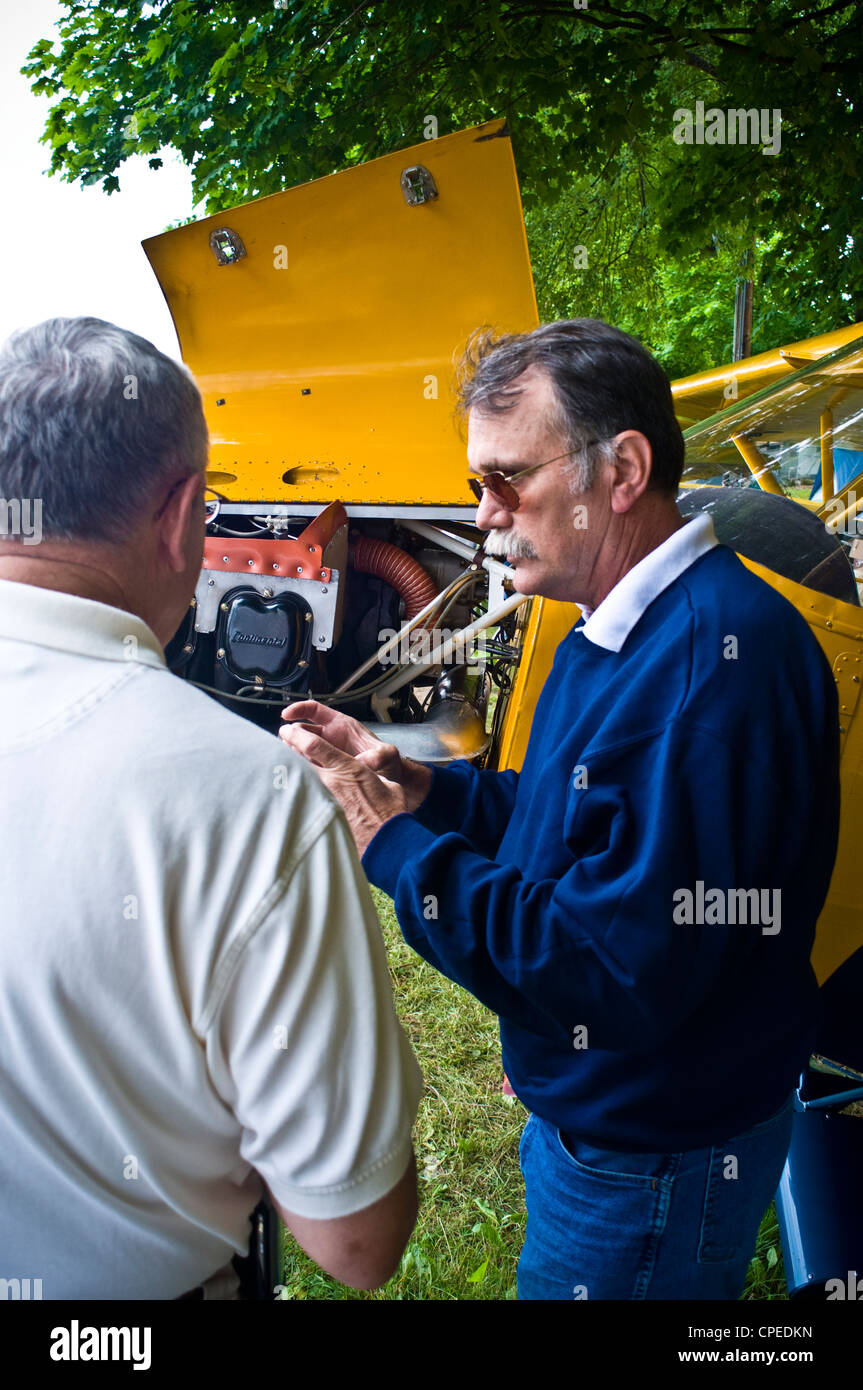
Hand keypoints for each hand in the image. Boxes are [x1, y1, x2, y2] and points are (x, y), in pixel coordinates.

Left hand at [278, 720, 408, 856]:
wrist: (385, 841)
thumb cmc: (389, 813)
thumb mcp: (386, 785)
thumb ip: (372, 776)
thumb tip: (371, 777)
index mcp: (346, 768)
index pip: (312, 745)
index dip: (296, 735)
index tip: (287, 730)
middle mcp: (330, 782)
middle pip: (297, 759)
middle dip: (287, 751)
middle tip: (282, 746)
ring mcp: (322, 799)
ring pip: (298, 778)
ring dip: (291, 770)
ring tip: (285, 767)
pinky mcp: (319, 816)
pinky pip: (302, 797)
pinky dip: (296, 791)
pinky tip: (291, 792)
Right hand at [281, 700, 402, 778]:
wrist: (388, 779)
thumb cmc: (387, 762)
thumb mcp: (386, 755)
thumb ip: (377, 755)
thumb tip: (366, 761)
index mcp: (342, 725)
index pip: (315, 710)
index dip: (298, 709)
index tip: (285, 715)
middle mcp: (331, 736)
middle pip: (303, 729)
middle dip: (291, 734)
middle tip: (284, 744)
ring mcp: (327, 751)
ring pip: (302, 747)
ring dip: (293, 751)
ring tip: (287, 758)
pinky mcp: (325, 766)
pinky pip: (308, 762)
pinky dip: (300, 765)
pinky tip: (297, 771)